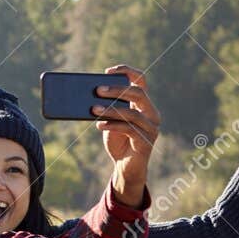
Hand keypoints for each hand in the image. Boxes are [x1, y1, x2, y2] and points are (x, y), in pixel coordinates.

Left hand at [94, 64, 160, 204]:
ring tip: (93, 109)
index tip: (108, 71)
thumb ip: (106, 108)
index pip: (140, 81)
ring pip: (132, 112)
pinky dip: (112, 125)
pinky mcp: (146, 141)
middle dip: (116, 89)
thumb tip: (86, 95)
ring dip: (111, 109)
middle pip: (138, 93)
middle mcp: (151, 113)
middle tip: (97, 90)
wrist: (125, 166)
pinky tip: (99, 124)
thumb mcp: (110, 121)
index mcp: (143, 104)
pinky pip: (129, 129)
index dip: (127, 72)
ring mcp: (151, 127)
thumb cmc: (117, 140)